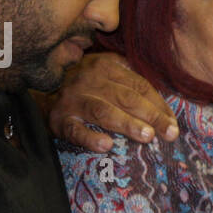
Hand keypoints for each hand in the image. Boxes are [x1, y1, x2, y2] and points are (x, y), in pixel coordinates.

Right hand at [43, 52, 177, 151]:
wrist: (39, 92)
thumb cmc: (82, 85)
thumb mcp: (103, 71)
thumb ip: (128, 79)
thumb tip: (163, 104)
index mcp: (105, 66)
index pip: (139, 86)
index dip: (158, 105)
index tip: (173, 124)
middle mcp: (90, 80)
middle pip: (126, 97)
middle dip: (150, 115)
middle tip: (168, 132)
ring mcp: (73, 100)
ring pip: (103, 111)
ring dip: (126, 123)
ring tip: (146, 136)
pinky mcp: (59, 119)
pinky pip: (75, 130)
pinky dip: (90, 138)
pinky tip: (106, 146)